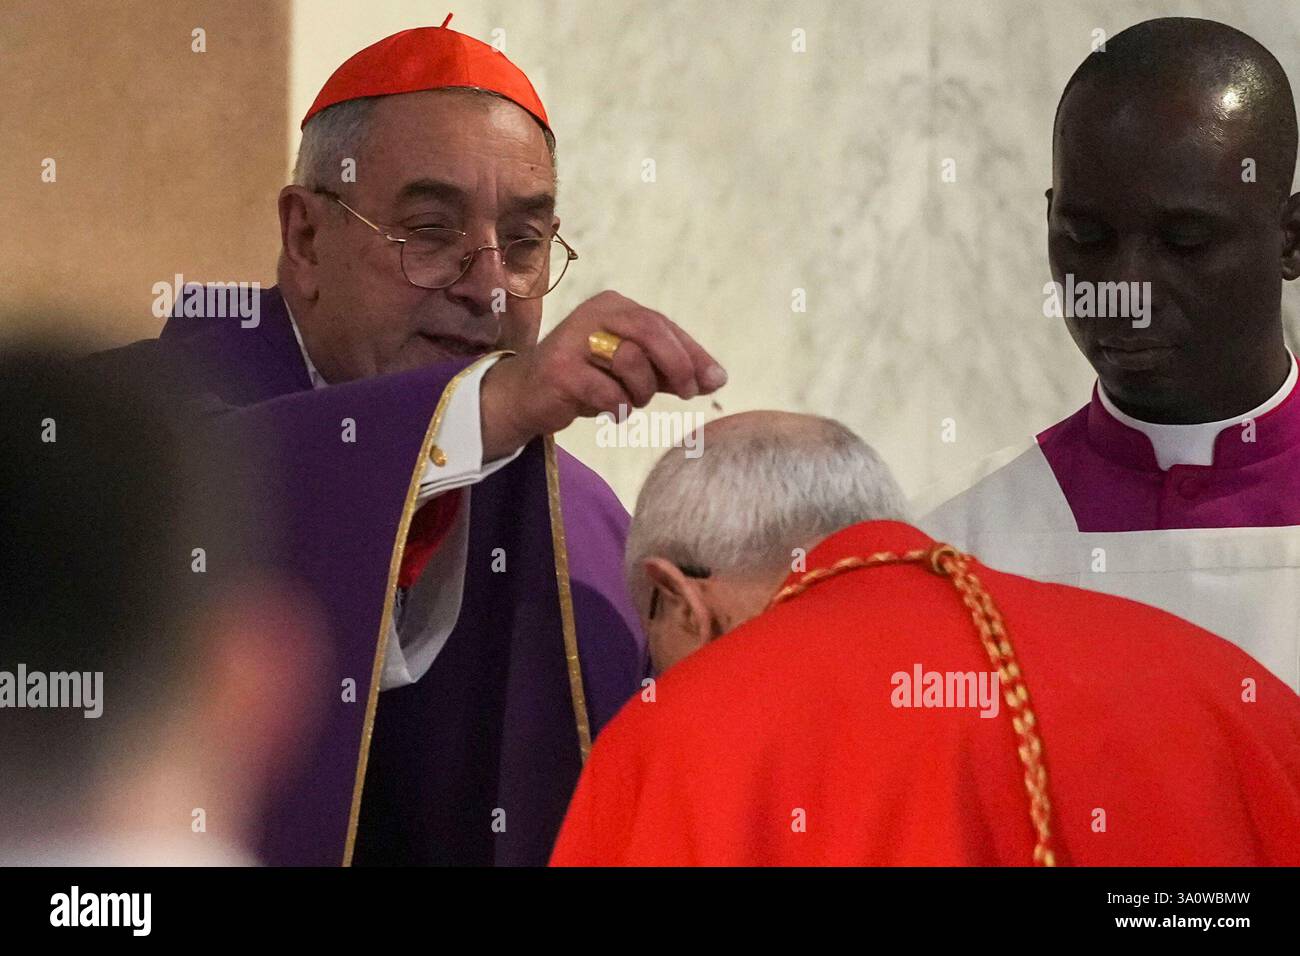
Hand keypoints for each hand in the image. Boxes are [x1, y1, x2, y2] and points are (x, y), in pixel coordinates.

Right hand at [479, 290, 725, 461]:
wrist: (527, 396)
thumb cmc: (586, 380)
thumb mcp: (633, 372)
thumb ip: (671, 371)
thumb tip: (717, 379)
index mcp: (614, 306)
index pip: (664, 324)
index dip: (694, 353)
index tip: (715, 381)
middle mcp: (594, 313)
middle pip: (650, 331)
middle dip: (677, 365)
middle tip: (687, 393)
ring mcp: (574, 339)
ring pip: (630, 361)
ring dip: (640, 392)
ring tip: (629, 402)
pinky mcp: (560, 370)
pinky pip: (607, 391)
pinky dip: (617, 407)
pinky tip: (609, 411)